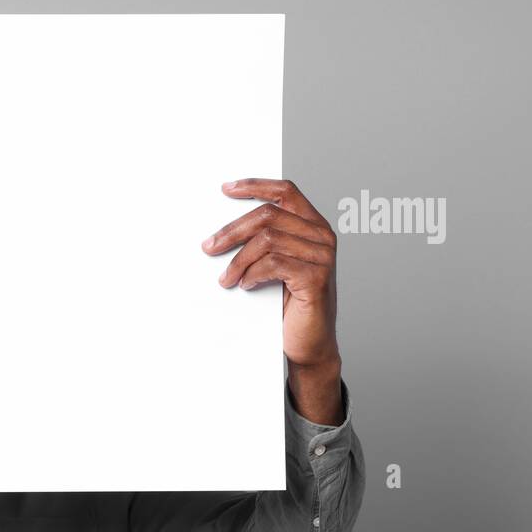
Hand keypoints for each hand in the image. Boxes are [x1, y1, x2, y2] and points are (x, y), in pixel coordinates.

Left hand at [202, 178, 343, 424]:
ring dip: (238, 260)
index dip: (255, 186)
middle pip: (269, 215)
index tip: (226, 189)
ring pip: (268, 239)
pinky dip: (252, 273)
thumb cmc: (289, 306)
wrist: (308, 345)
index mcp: (313, 226)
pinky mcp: (316, 277)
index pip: (285, 191)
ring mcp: (323, 256)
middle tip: (209, 247)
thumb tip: (222, 231)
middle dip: (232, 230)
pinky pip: (274, 263)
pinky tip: (245, 285)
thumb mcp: (276, 266)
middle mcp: (322, 236)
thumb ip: (265, 243)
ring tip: (226, 278)